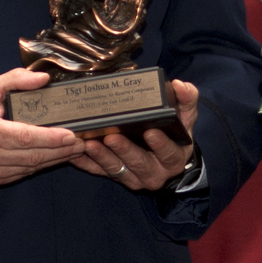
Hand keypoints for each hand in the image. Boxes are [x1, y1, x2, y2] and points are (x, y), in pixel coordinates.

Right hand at [0, 69, 80, 186]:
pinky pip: (22, 174)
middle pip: (33, 156)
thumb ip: (15, 80)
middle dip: (61, 151)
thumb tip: (43, 78)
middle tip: (82, 143)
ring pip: (30, 168)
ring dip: (54, 160)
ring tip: (74, 150)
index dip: (51, 138)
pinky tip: (53, 157)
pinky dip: (39, 166)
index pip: (26, 137)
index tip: (72, 135)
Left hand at [71, 80, 199, 190]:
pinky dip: (86, 163)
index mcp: (173, 159)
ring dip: (102, 157)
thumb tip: (181, 85)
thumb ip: (187, 100)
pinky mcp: (116, 177)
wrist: (167, 158)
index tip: (150, 132)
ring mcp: (133, 177)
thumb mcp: (186, 118)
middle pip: (139, 164)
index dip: (160, 145)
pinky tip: (75, 153)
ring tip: (89, 143)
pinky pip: (99, 172)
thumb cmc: (174, 134)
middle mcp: (154, 173)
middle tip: (111, 136)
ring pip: (117, 169)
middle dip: (124, 151)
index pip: (168, 153)